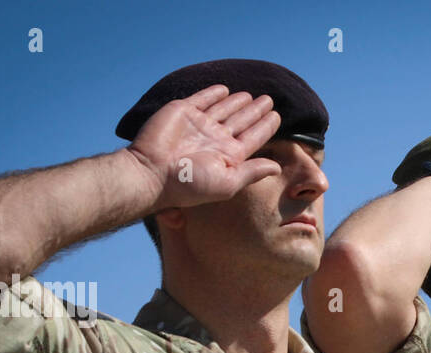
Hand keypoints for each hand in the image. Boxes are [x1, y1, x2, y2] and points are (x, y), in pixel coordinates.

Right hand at [128, 85, 282, 210]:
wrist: (152, 172)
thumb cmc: (189, 183)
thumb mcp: (227, 182)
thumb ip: (252, 172)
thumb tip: (278, 168)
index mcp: (229, 155)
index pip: (253, 137)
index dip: (265, 126)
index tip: (277, 116)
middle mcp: (216, 138)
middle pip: (242, 120)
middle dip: (256, 111)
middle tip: (269, 100)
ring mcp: (199, 124)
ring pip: (225, 108)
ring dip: (238, 102)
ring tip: (252, 95)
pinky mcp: (183, 111)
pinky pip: (202, 99)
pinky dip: (213, 93)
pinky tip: (225, 89)